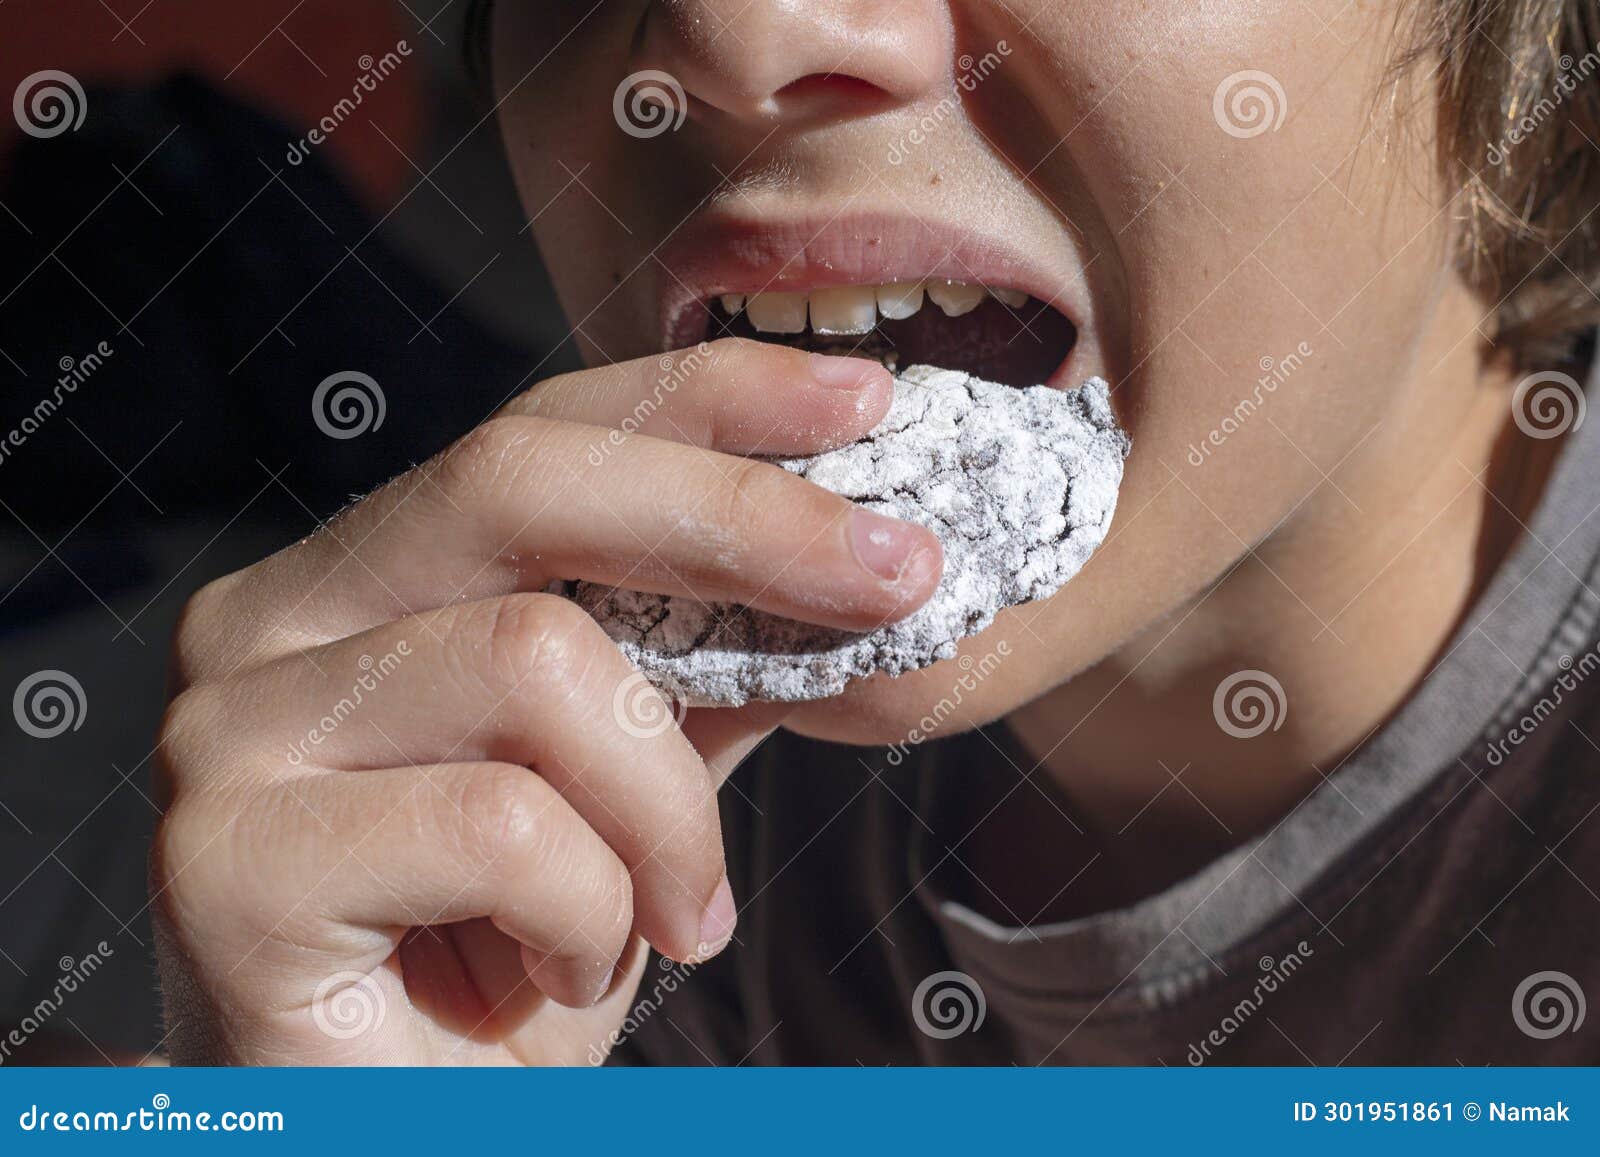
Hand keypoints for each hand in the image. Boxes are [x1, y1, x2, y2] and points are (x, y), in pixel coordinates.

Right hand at [150, 340, 940, 1064]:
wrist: (398, 1130)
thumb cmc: (510, 956)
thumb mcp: (636, 780)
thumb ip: (702, 661)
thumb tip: (851, 547)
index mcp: (358, 581)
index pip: (538, 435)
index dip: (707, 401)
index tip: (864, 397)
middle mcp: (268, 623)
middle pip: (518, 483)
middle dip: (742, 521)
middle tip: (901, 574)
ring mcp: (229, 732)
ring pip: (537, 663)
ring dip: (665, 813)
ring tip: (678, 915)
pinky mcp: (223, 859)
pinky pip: (499, 826)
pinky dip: (588, 912)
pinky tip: (558, 978)